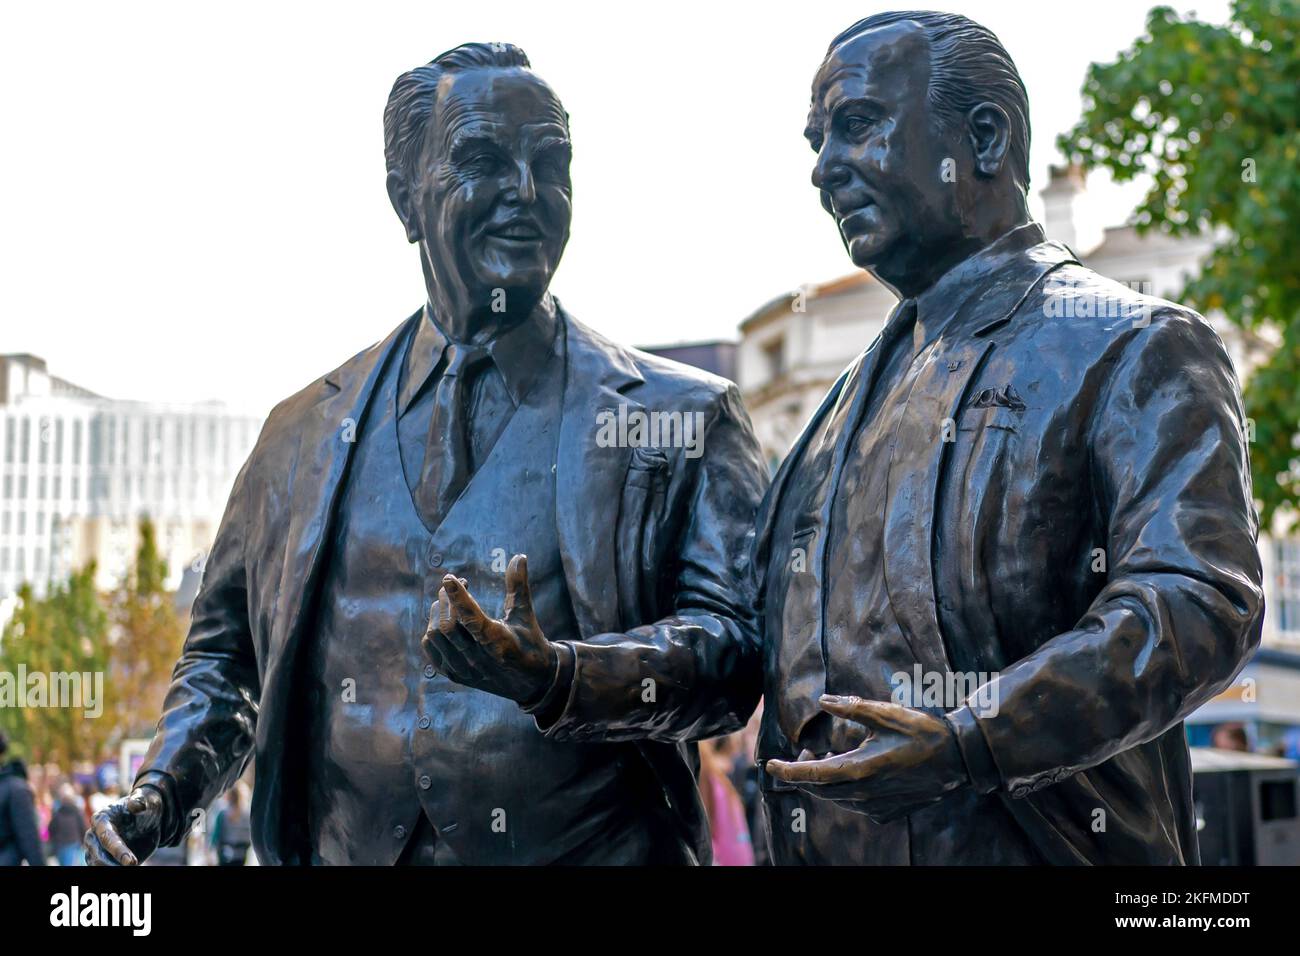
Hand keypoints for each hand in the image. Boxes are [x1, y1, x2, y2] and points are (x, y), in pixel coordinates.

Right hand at [84, 787, 165, 865]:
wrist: (147, 818)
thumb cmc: (145, 806)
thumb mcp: (146, 800)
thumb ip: (140, 801)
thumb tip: (135, 804)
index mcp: (100, 819)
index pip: (106, 838)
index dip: (118, 851)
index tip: (131, 862)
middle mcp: (93, 835)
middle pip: (97, 855)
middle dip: (112, 865)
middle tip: (133, 866)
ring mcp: (95, 849)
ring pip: (96, 865)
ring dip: (111, 869)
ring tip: (132, 868)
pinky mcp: (102, 859)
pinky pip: (103, 869)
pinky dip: (113, 871)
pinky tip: (131, 870)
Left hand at [422, 554, 557, 704]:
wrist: (532, 681)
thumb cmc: (530, 642)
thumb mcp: (525, 615)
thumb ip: (518, 586)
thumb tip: (519, 556)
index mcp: (498, 643)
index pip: (471, 619)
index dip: (458, 597)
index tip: (448, 578)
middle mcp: (479, 658)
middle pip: (447, 626)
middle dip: (446, 600)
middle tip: (450, 585)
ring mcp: (465, 669)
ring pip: (435, 637)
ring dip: (436, 613)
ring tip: (446, 601)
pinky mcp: (456, 675)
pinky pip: (431, 650)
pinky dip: (431, 632)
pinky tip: (441, 620)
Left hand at [765, 694, 968, 822]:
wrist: (960, 759)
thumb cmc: (922, 732)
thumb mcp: (885, 712)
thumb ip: (851, 707)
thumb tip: (822, 701)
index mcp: (858, 769)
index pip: (811, 775)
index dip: (786, 772)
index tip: (769, 766)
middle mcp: (863, 793)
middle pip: (820, 789)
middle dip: (804, 773)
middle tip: (803, 753)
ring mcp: (876, 806)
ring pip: (836, 799)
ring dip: (825, 781)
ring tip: (824, 759)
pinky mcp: (888, 812)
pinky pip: (856, 805)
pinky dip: (846, 791)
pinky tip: (854, 774)